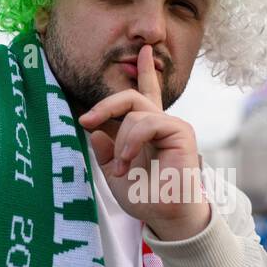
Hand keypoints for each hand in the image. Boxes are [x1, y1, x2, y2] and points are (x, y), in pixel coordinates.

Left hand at [77, 43, 210, 239]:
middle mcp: (159, 124)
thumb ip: (104, 151)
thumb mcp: (115, 173)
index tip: (143, 52)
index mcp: (146, 131)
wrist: (165, 215)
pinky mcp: (180, 131)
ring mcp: (171, 126)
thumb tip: (93, 131)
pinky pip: (147, 122)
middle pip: (132, 96)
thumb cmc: (145, 197)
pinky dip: (132, 140)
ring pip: (134, 112)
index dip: (146, 72)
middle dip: (105, 105)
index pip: (145, 94)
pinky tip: (129, 160)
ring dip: (121, 140)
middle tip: (86, 121)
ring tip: (122, 167)